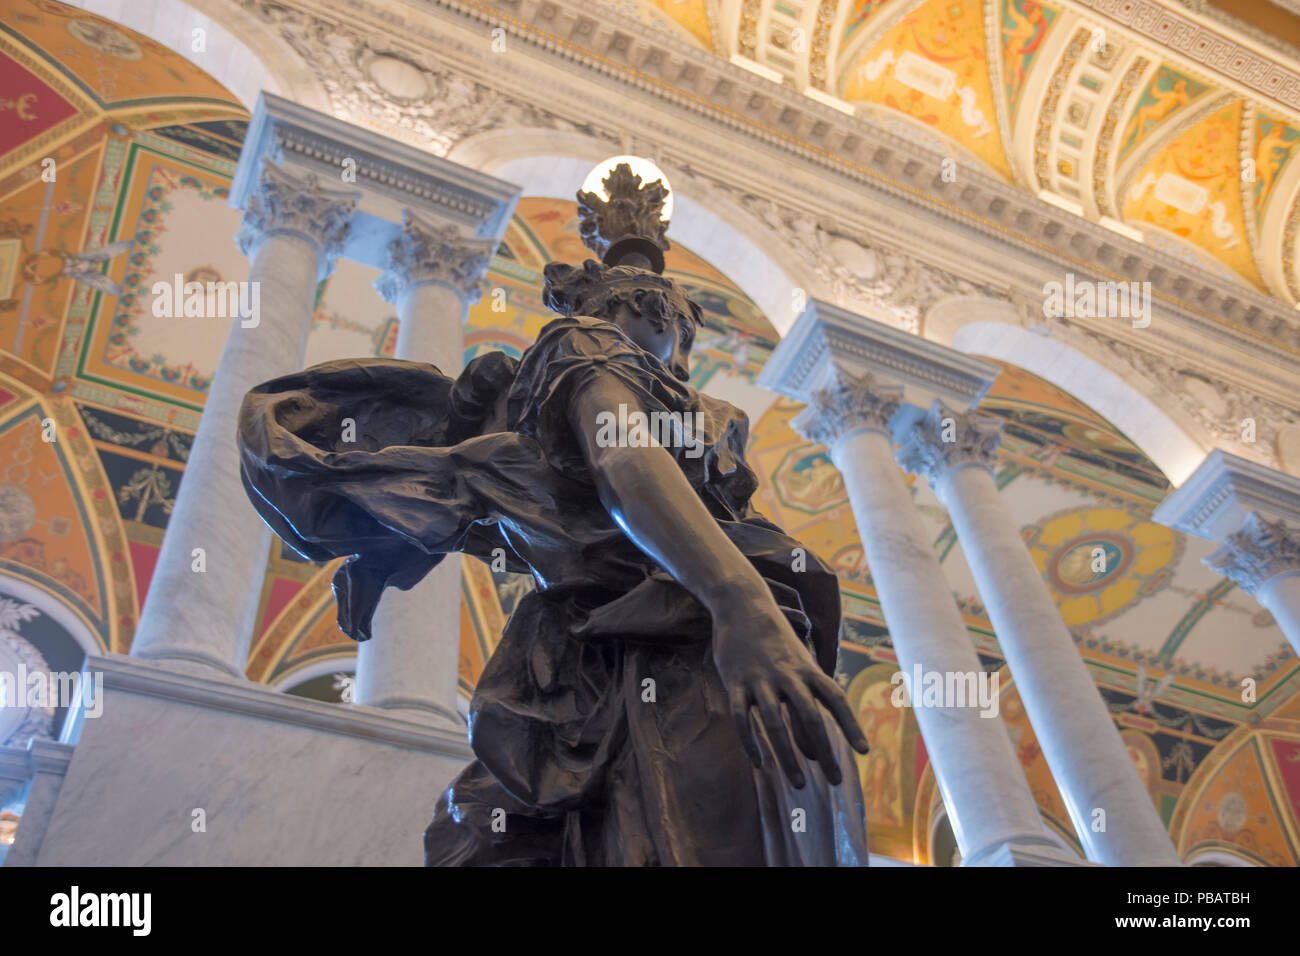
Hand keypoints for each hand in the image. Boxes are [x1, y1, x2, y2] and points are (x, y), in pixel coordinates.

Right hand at [711, 602, 869, 788]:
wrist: (742, 604)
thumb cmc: (774, 639)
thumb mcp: (796, 664)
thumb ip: (805, 703)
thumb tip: (814, 749)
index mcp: (807, 669)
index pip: (835, 700)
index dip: (850, 725)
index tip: (863, 752)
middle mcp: (787, 675)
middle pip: (810, 718)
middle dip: (824, 751)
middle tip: (835, 780)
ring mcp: (760, 679)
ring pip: (776, 723)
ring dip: (788, 756)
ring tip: (800, 783)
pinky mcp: (735, 682)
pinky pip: (742, 718)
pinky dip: (750, 742)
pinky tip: (758, 763)